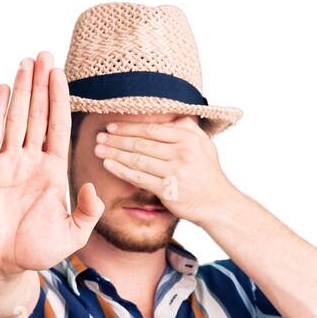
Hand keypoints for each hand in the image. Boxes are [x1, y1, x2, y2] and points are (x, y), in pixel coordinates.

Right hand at [0, 52, 103, 276]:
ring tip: (26, 62)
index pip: (58, 128)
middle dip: (42, 85)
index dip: (60, 101)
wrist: (0, 263)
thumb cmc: (34, 251)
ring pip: (16, 118)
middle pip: (38, 115)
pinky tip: (4, 89)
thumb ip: (87, 213)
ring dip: (22, 90)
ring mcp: (6, 162)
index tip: (61, 75)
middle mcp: (30, 162)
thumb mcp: (72, 236)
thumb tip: (92, 187)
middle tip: (44, 55)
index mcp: (52, 173)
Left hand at [93, 116, 237, 225]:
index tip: (112, 126)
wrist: (218, 203)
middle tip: (99, 137)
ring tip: (98, 149)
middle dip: (117, 139)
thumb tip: (169, 114)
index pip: (152, 129)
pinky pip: (138, 177)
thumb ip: (187, 128)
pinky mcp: (168, 189)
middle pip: (142, 142)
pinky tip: (108, 164)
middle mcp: (182, 152)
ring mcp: (175, 171)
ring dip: (114, 153)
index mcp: (188, 137)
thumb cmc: (207, 174)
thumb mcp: (204, 144)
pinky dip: (121, 170)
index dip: (129, 127)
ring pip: (137, 159)